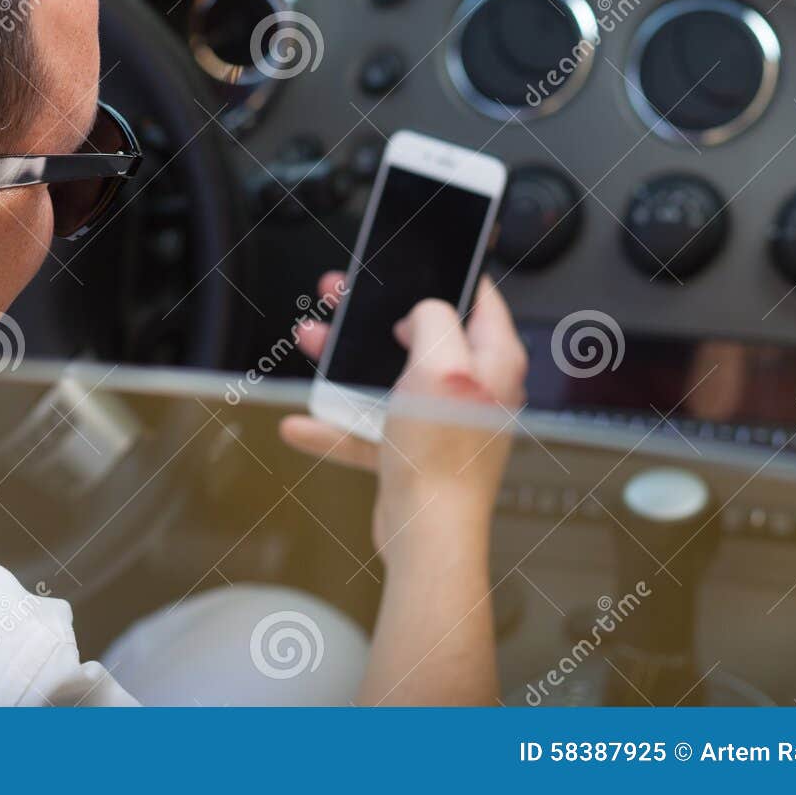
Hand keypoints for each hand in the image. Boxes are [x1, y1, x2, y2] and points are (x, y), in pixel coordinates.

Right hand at [282, 273, 525, 561]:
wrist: (426, 535)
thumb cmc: (444, 457)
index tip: (420, 259)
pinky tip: (303, 423)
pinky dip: (335, 423)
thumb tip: (421, 313)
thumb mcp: (442, 366)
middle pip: (420, 333)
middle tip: (342, 294)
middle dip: (374, 314)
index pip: (479, 299)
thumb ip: (434, 321)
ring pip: (387, 376)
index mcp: (492, 361)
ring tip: (310, 340)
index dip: (447, 275)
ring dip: (345, 361)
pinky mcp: (413, 451)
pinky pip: (367, 427)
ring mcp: (441, 421)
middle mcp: (472, 388)